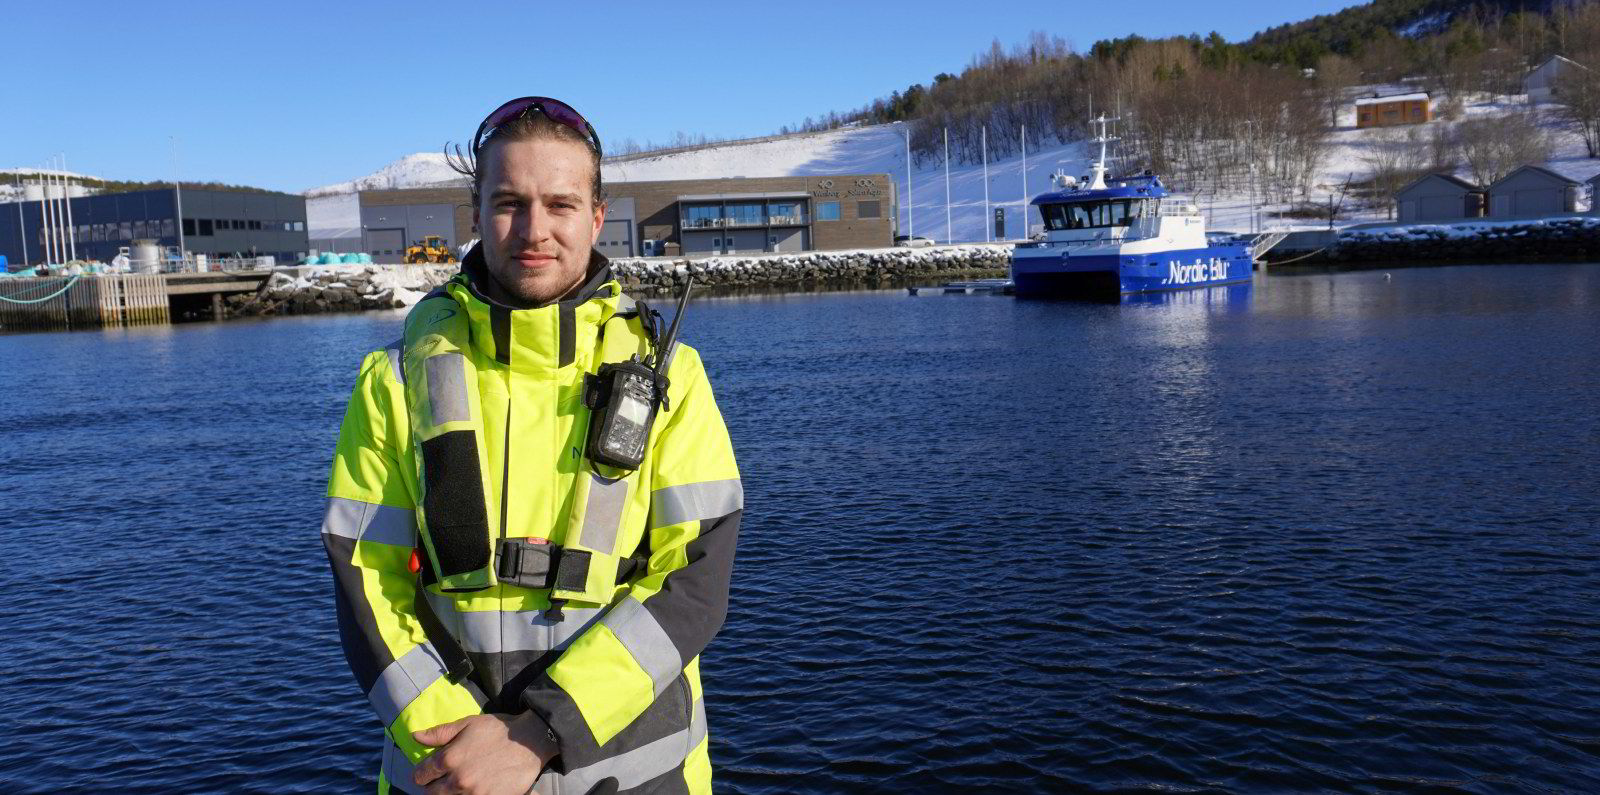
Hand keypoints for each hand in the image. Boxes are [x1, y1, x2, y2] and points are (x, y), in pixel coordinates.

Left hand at [412, 712, 558, 794]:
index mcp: (448, 758)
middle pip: (431, 793)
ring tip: (458, 785)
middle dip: (433, 786)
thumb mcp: (468, 724)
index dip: (422, 774)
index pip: (421, 775)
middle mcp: (457, 780)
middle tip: (441, 781)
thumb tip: (415, 737)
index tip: (427, 773)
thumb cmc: (498, 730)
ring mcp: (472, 793)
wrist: (529, 742)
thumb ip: (440, 733)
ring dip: (449, 793)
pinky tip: (472, 789)